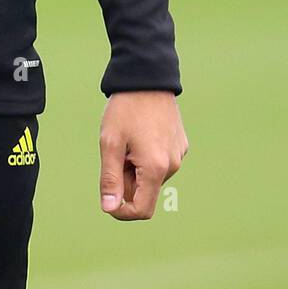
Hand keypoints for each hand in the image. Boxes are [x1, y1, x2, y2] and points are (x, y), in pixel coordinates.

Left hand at [98, 90, 188, 220]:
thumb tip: (109, 208)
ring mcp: (178, 155)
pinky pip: (160, 161)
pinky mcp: (180, 144)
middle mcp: (172, 165)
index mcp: (155, 168)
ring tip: (127, 140)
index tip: (107, 197)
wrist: (147, 77)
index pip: (142, 210)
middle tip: (114, 154)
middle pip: (145, 191)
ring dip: (135, 168)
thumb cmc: (125, 109)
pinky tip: (139, 133)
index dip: (122, 211)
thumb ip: (110, 179)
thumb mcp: (110, 143)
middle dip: (126, 181)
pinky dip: (146, 156)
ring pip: (151, 176)